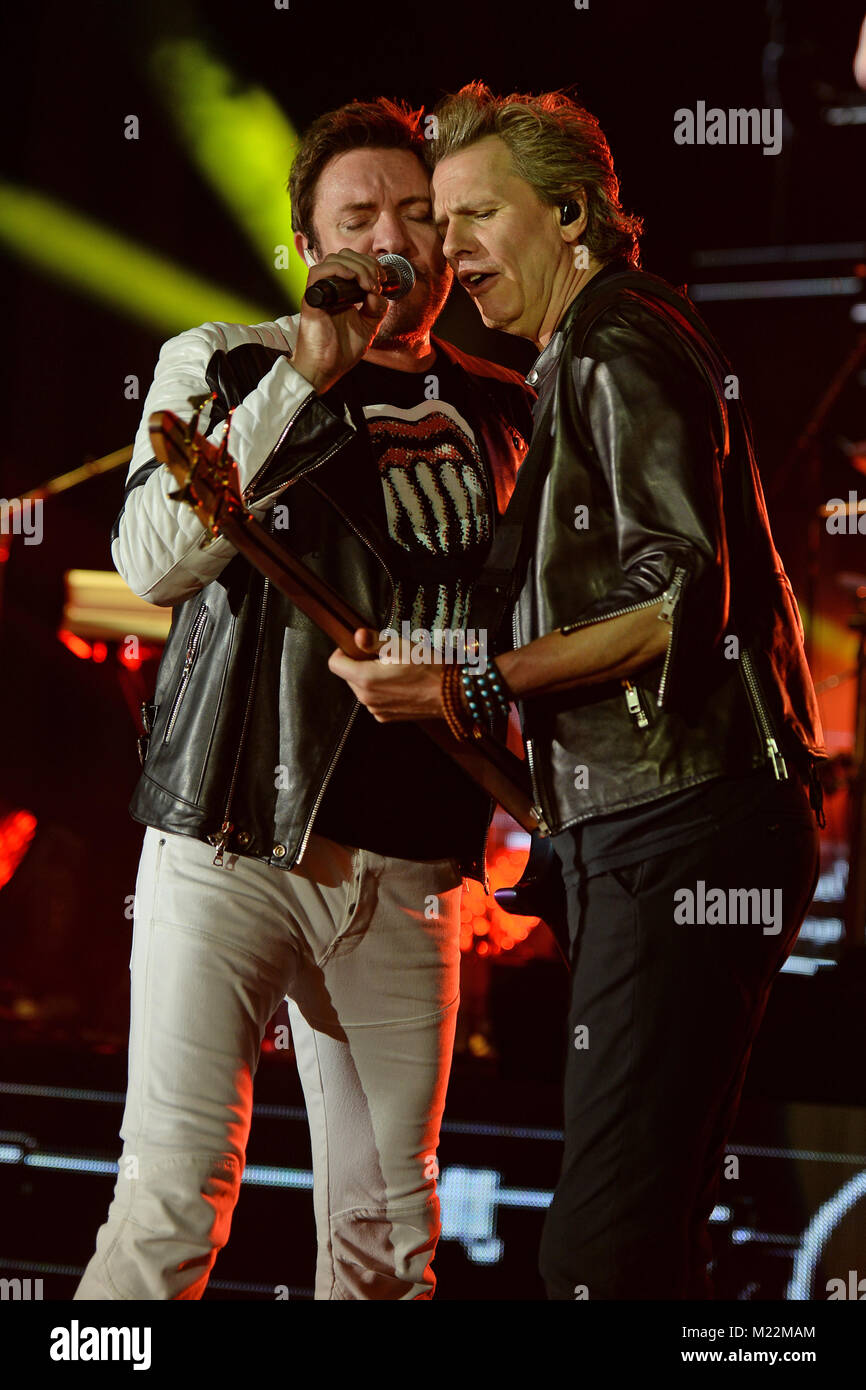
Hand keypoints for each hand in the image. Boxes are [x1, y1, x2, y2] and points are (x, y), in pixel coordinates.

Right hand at [291, 251, 388, 394]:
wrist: (326, 368)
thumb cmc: (342, 350)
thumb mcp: (369, 326)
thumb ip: (376, 308)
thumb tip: (378, 291)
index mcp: (342, 292)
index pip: (353, 262)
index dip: (370, 265)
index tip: (382, 281)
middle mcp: (330, 288)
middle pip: (345, 256)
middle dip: (367, 264)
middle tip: (376, 283)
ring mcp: (320, 292)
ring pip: (334, 259)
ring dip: (356, 267)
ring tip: (367, 285)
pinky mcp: (311, 298)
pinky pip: (318, 272)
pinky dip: (337, 270)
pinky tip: (352, 279)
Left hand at [328, 627, 444, 721]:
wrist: (452, 693)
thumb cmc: (429, 666)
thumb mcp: (401, 646)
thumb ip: (374, 641)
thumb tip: (356, 635)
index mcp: (366, 678)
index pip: (335, 664)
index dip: (343, 651)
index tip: (357, 646)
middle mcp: (367, 698)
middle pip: (348, 676)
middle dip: (360, 664)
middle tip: (384, 656)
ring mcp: (376, 710)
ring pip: (361, 688)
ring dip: (371, 678)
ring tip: (395, 670)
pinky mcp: (386, 717)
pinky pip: (374, 700)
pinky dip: (381, 691)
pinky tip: (400, 684)